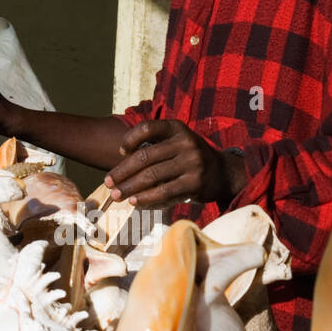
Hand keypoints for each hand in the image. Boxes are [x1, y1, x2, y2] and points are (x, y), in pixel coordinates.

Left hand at [104, 119, 234, 206]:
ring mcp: (192, 163)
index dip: (130, 138)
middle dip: (122, 171)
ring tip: (116, 195)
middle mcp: (185, 142)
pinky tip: (134, 202)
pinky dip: (146, 198)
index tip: (121, 152)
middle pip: (145, 157)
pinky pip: (164, 192)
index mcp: (177, 128)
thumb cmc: (190, 158)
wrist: (223, 173)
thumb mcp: (177, 142)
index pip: (148, 127)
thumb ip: (154, 146)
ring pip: (152, 176)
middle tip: (108, 182)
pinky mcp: (194, 183)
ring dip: (130, 187)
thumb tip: (121, 163)